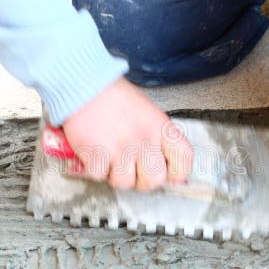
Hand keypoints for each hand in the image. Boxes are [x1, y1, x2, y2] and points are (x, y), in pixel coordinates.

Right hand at [62, 78, 192, 190]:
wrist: (85, 85)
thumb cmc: (114, 97)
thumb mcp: (146, 111)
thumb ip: (156, 135)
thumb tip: (162, 162)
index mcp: (161, 126)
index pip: (183, 159)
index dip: (178, 173)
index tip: (170, 176)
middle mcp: (145, 138)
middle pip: (155, 180)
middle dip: (142, 181)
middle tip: (132, 171)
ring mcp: (121, 148)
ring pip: (125, 183)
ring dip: (114, 175)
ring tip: (109, 159)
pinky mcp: (98, 154)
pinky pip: (99, 176)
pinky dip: (93, 169)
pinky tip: (93, 154)